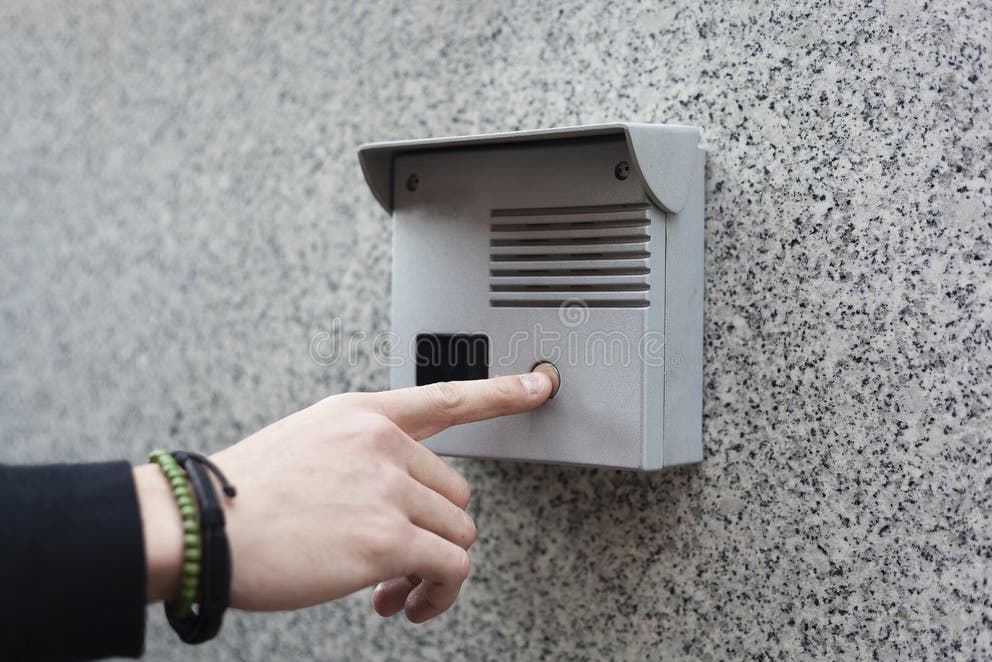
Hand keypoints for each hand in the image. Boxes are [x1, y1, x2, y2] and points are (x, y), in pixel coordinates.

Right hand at [134, 371, 554, 622]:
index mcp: (363, 414)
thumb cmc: (243, 494)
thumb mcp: (306, 441)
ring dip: (433, 568)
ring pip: (457, 533)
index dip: (501, 391)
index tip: (538, 383)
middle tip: (399, 563)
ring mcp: (387, 488)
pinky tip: (406, 605)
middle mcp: (383, 443)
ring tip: (396, 589)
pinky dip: (437, 594)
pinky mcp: (386, 538)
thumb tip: (400, 494)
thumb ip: (361, 453)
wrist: (200, 526)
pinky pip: (448, 568)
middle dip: (433, 532)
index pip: (447, 397)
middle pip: (456, 493)